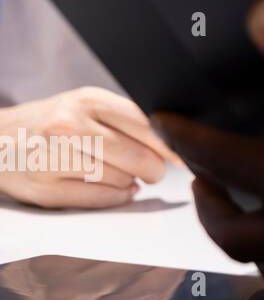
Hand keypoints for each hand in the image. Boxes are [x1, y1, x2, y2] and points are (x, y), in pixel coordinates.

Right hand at [0, 88, 182, 208]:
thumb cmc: (52, 122)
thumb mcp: (85, 106)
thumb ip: (125, 119)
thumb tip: (171, 143)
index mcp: (88, 100)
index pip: (145, 124)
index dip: (170, 145)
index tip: (183, 157)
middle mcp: (71, 126)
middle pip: (138, 157)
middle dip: (155, 169)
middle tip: (154, 172)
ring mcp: (55, 157)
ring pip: (120, 179)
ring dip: (131, 183)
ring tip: (127, 177)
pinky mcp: (44, 187)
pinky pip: (98, 198)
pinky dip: (115, 197)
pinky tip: (118, 190)